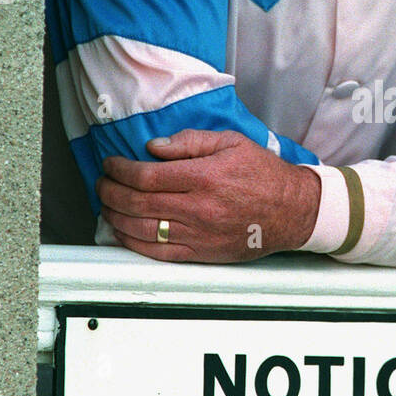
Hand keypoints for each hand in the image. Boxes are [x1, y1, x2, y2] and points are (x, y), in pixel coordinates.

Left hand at [95, 129, 321, 262]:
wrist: (294, 210)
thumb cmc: (264, 174)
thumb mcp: (232, 142)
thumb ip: (191, 141)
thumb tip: (154, 147)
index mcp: (205, 177)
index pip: (146, 175)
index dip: (120, 170)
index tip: (110, 164)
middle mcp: (198, 208)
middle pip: (137, 203)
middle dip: (110, 191)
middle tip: (102, 183)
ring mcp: (199, 234)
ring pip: (142, 230)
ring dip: (115, 217)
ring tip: (107, 205)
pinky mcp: (203, 253)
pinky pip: (159, 253)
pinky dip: (134, 244)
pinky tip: (123, 233)